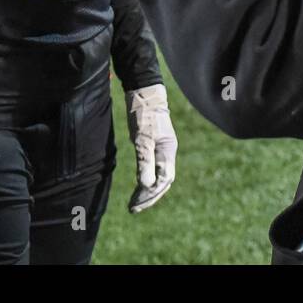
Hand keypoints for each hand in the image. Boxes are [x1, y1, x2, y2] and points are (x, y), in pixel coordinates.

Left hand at [125, 84, 176, 211]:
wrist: (144, 93)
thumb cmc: (144, 114)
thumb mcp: (142, 138)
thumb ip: (145, 160)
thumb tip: (146, 185)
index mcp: (168, 151)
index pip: (163, 180)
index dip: (151, 194)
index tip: (137, 204)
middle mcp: (167, 152)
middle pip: (162, 182)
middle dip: (149, 197)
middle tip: (134, 209)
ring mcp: (162, 149)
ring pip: (158, 176)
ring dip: (147, 191)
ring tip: (135, 203)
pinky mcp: (154, 146)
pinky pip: (153, 168)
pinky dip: (146, 180)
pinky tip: (139, 186)